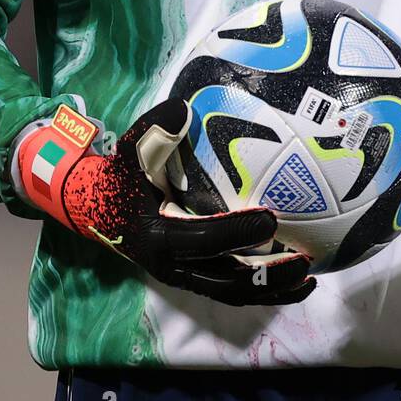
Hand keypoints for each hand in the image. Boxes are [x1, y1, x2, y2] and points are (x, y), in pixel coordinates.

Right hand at [17, 97, 316, 306]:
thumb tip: (183, 108)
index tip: (270, 219)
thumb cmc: (118, 177)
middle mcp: (172, 265)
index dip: (236, 233)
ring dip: (269, 289)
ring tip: (308, 278)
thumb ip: (154, 129)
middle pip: (225, 281)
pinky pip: (228, 289)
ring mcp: (182, 276)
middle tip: (303, 260)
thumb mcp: (129, 150)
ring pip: (231, 292)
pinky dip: (259, 289)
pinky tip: (290, 279)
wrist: (93, 209)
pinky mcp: (190, 277)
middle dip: (265, 276)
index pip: (202, 240)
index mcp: (158, 236)